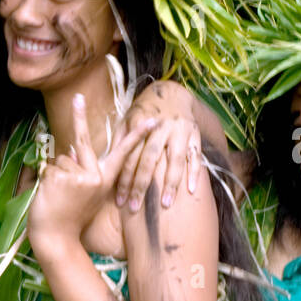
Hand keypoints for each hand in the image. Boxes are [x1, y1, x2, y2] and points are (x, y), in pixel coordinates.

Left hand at [27, 92, 151, 252]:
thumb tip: (70, 149)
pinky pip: (48, 169)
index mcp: (103, 181)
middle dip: (80, 116)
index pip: (121, 154)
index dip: (136, 136)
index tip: (151, 120)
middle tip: (78, 96)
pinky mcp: (63, 179)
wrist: (55, 238)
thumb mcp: (83, 194)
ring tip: (56, 197)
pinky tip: (49, 197)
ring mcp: (79, 177)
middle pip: (81, 141)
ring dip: (54, 176)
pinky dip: (44, 181)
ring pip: (60, 161)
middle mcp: (95, 177)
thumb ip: (82, 172)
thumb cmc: (69, 218)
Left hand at [113, 80, 206, 211]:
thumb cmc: (143, 112)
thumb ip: (118, 141)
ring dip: (170, 183)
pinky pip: (196, 155)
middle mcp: (160, 127)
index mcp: (140, 123)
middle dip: (142, 185)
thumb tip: (104, 163)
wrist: (172, 93)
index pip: (129, 157)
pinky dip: (195, 173)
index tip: (119, 200)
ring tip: (165, 204)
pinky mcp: (195, 133)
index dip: (124, 179)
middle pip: (149, 160)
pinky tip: (191, 191)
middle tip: (135, 208)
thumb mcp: (127, 120)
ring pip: (174, 160)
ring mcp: (179, 130)